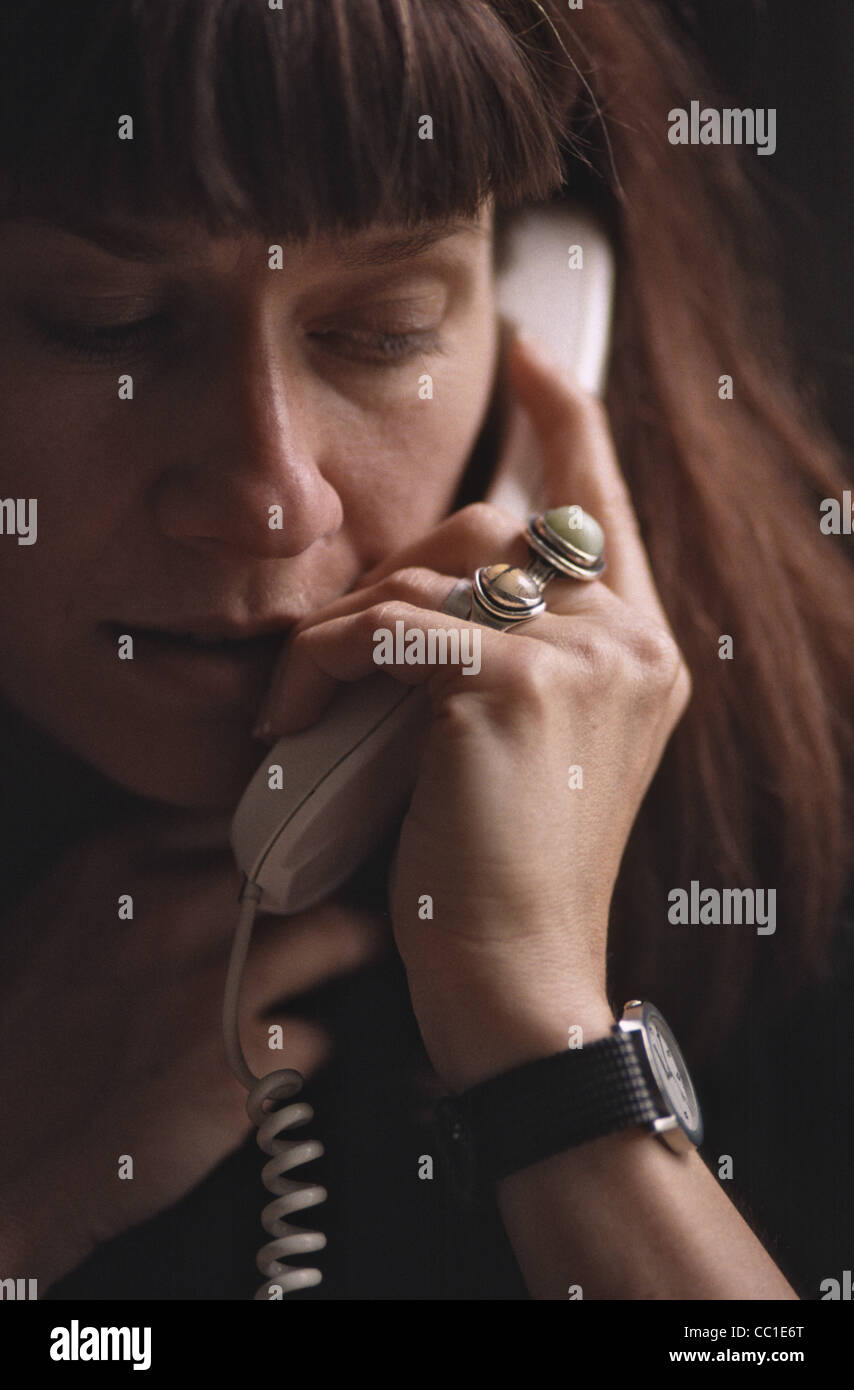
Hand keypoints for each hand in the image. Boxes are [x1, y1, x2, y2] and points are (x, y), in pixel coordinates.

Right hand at [0, 807, 387, 1286]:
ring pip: (336, 932)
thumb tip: (225, 865)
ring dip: (350, 949)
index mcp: (114, 862)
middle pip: (298, 866)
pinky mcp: (237, 1067)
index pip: (246, 815)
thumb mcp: (56, 925)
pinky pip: (318, 1036)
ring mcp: (206, 986)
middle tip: (349, 907)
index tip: (310, 857)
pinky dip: (311, 1049)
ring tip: (355, 959)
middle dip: (330, 886)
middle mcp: (163, 911)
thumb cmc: (18, 1046)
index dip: (287, 841)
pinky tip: (286, 1061)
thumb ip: (134, 882)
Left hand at [258, 333, 690, 1089]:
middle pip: (490, 530)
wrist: (513, 973)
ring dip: (344, 630)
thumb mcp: (523, 746)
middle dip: (391, 575)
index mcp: (641, 652)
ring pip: (430, 575)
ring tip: (304, 702)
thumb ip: (513, 653)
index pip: (604, 505)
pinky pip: (388, 627)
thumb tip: (428, 589)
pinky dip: (322, 663)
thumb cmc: (501, 871)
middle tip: (332, 649)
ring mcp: (583, 656)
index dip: (567, 422)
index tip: (534, 358)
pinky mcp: (516, 683)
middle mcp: (628, 641)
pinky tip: (295, 716)